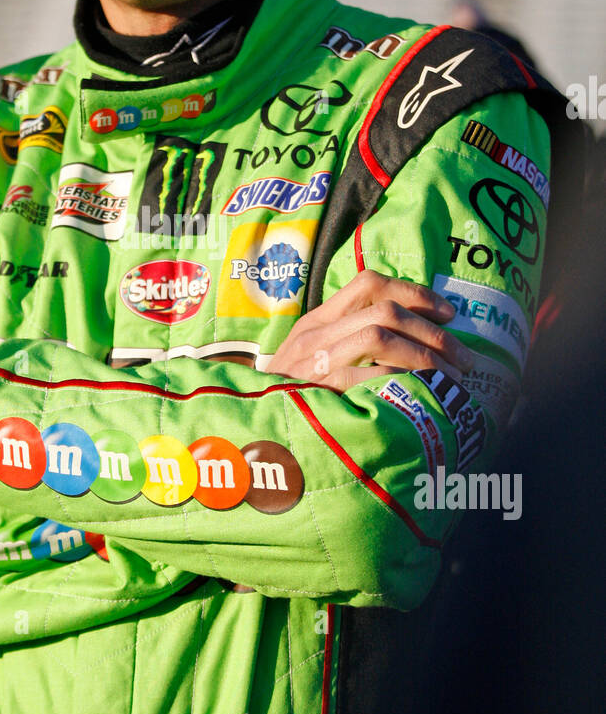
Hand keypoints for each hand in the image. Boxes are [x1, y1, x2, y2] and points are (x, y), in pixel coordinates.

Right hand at [264, 270, 472, 390]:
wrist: (249, 429)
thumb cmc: (287, 399)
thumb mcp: (307, 360)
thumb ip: (342, 344)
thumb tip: (404, 340)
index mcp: (316, 320)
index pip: (368, 283)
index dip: (414, 292)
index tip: (447, 313)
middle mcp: (316, 334)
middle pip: (385, 311)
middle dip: (433, 332)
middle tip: (463, 357)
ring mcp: (316, 360)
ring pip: (381, 335)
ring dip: (425, 354)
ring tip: (451, 377)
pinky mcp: (322, 390)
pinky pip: (371, 375)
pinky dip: (404, 380)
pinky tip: (423, 394)